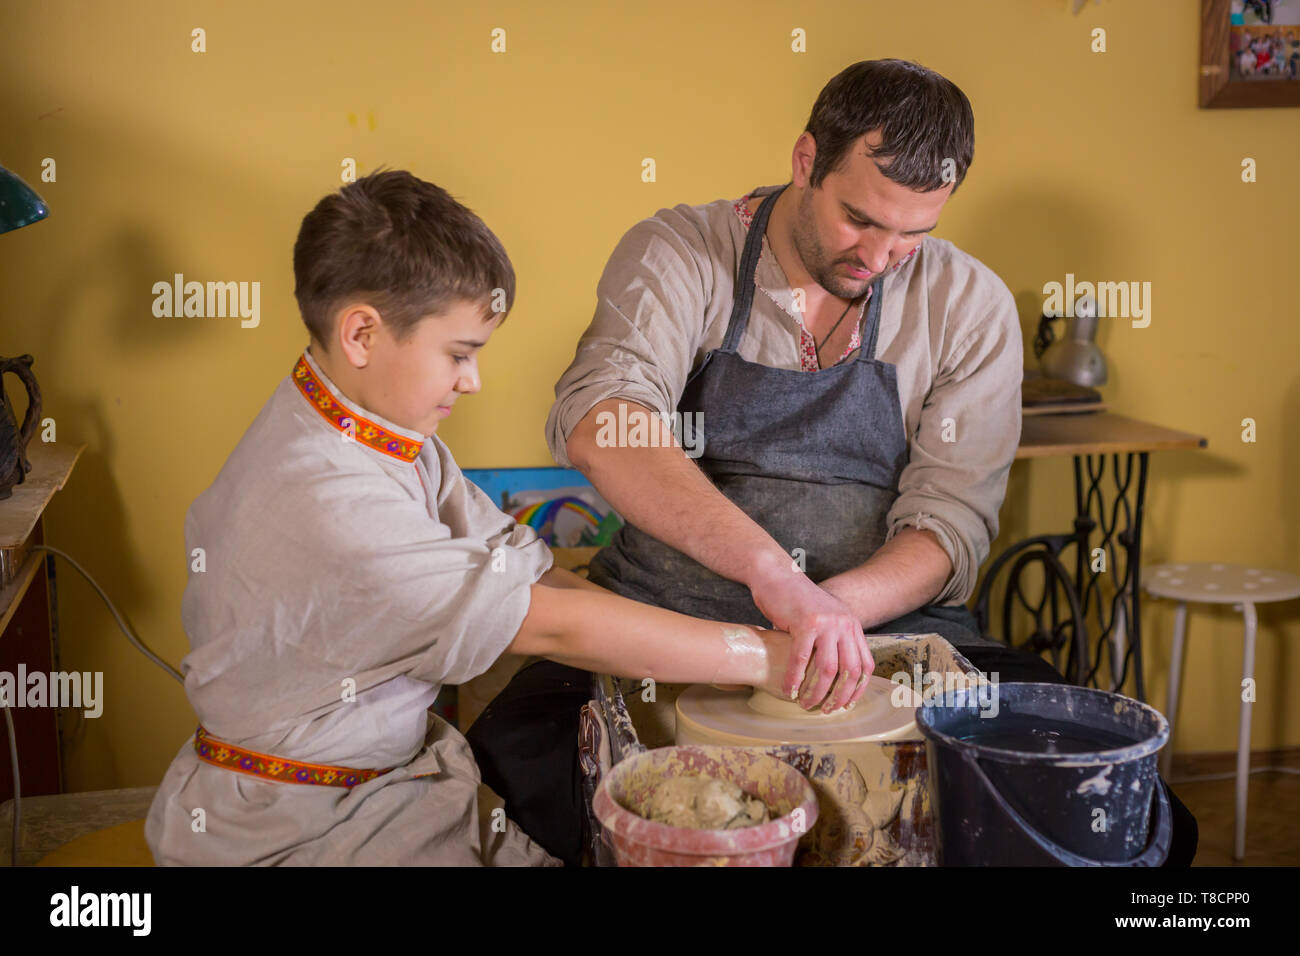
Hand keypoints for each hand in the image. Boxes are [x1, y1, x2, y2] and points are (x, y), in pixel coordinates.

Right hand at [749, 568, 874, 712]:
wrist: (776, 575)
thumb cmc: (795, 600)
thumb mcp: (823, 619)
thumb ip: (831, 640)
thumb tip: (829, 674)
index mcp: (852, 625)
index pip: (866, 664)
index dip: (857, 689)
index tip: (845, 704)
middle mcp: (844, 624)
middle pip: (850, 671)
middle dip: (839, 697)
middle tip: (826, 710)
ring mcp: (826, 623)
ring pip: (828, 669)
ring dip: (817, 692)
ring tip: (806, 704)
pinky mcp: (805, 623)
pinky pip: (802, 660)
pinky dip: (794, 679)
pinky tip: (788, 690)